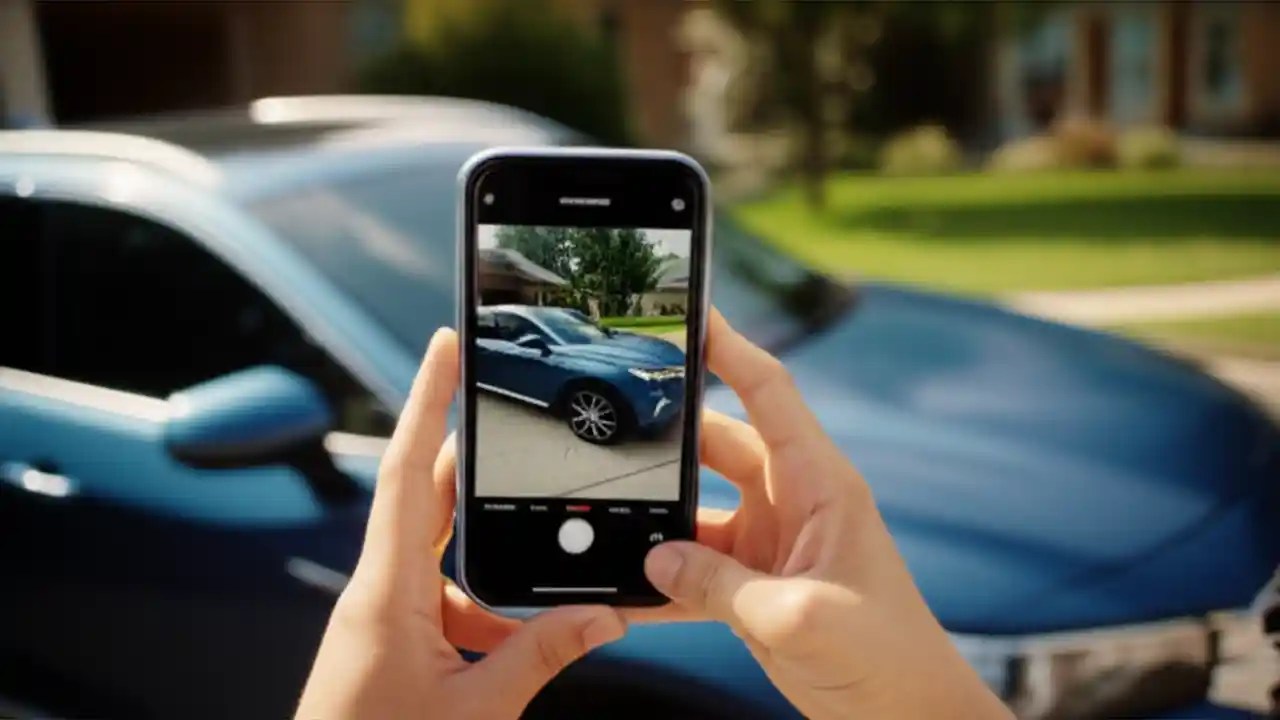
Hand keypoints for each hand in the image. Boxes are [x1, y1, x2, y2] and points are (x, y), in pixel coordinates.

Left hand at [297, 329, 624, 719]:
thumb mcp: (477, 710)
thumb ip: (542, 656)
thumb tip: (602, 616)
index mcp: (386, 592)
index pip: (405, 470)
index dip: (426, 401)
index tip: (444, 348)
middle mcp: (378, 590)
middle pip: (429, 497)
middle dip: (475, 461)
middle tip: (519, 424)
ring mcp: (382, 615)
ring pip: (442, 553)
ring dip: (491, 552)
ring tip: (540, 564)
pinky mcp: (391, 639)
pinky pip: (442, 596)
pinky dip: (484, 603)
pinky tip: (521, 634)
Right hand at [628, 310, 1009, 719]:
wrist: (909, 719)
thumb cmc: (889, 659)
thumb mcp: (800, 619)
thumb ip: (720, 587)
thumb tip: (655, 559)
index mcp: (821, 484)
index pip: (769, 394)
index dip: (729, 347)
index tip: (688, 313)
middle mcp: (794, 502)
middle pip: (717, 445)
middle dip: (668, 437)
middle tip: (611, 424)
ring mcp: (770, 545)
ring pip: (696, 509)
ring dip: (658, 518)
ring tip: (605, 518)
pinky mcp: (753, 587)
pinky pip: (695, 568)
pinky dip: (662, 577)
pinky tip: (625, 587)